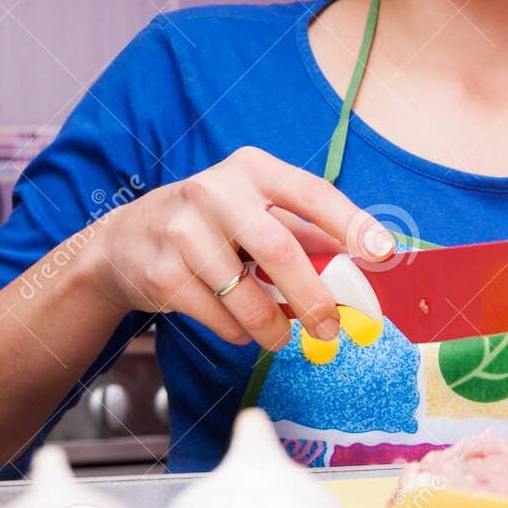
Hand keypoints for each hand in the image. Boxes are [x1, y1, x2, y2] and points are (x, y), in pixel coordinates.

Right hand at [86, 146, 395, 349]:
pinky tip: (238, 328)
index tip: (383, 252)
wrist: (124, 241)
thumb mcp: (255, 213)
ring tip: (282, 337)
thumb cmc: (210, 225)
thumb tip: (364, 262)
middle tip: (333, 328)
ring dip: (273, 327)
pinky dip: (238, 332)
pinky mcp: (161, 272)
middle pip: (279, 250)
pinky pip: (217, 316)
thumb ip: (305, 233)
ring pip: (246, 294)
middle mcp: (215, 192)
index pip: (311, 193)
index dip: (351, 222)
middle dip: (313, 297)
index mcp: (252, 170)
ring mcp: (183, 231)